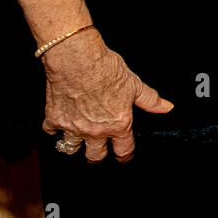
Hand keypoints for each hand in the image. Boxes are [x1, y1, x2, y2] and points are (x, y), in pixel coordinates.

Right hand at [41, 31, 172, 162]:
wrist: (78, 60)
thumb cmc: (106, 69)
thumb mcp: (134, 84)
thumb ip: (150, 100)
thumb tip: (166, 107)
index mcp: (118, 124)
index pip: (124, 150)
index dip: (125, 155)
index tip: (124, 156)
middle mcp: (95, 130)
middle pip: (95, 157)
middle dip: (98, 155)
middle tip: (98, 150)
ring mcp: (73, 127)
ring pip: (71, 149)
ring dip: (74, 145)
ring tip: (77, 138)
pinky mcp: (54, 120)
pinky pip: (51, 132)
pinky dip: (53, 128)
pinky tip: (58, 121)